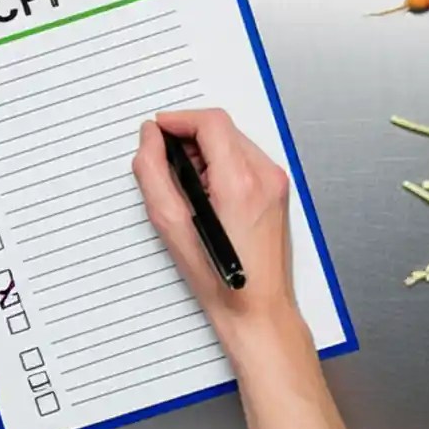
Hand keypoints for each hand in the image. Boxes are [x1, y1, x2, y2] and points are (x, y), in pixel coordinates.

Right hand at [132, 109, 301, 348]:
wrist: (258, 309)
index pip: (210, 123)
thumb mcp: (171, 225)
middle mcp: (264, 177)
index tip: (158, 130)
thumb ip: (154, 174)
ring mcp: (276, 184)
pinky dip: (222, 167)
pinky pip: (245, 161)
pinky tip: (209, 197)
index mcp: (240, 183)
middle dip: (189, 140)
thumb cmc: (221, 281)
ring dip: (205, 154)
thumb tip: (150, 140)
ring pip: (233, 143)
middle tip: (168, 166)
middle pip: (222, 130)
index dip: (178, 120)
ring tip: (189, 190)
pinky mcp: (278, 191)